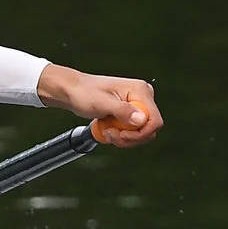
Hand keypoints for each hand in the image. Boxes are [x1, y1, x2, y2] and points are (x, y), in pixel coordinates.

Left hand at [37, 65, 161, 146]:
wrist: (73, 91)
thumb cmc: (84, 93)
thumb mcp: (101, 103)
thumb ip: (122, 111)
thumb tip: (141, 119)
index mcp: (140, 90)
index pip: (154, 121)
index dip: (140, 134)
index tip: (120, 135)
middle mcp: (143, 96)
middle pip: (149, 129)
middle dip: (130, 138)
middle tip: (110, 134)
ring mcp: (138, 104)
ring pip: (142, 133)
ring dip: (124, 138)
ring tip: (106, 132)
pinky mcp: (131, 112)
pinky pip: (134, 131)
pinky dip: (121, 135)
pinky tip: (108, 130)